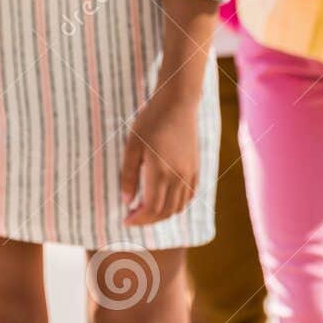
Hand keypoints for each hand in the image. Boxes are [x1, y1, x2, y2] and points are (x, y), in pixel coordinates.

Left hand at [120, 85, 199, 225]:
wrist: (178, 103)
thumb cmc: (150, 121)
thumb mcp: (132, 145)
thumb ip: (129, 175)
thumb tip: (127, 201)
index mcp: (160, 171)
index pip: (151, 208)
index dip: (138, 219)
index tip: (126, 220)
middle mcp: (178, 176)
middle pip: (165, 212)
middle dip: (148, 220)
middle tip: (133, 216)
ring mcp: (190, 173)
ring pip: (178, 207)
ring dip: (162, 214)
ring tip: (146, 209)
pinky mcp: (196, 168)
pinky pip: (189, 196)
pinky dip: (177, 204)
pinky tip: (165, 200)